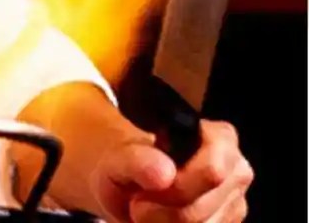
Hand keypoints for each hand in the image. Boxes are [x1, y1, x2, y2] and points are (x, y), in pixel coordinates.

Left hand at [93, 121, 252, 221]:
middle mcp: (235, 168)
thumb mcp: (118, 154)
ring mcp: (235, 200)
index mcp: (217, 138)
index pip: (211, 171)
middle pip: (205, 207)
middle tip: (137, 203)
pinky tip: (160, 218)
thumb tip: (163, 173)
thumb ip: (136, 159)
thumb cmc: (125, 159)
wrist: (125, 179)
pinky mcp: (228, 222)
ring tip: (147, 209)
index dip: (175, 189)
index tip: (143, 193)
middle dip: (164, 212)